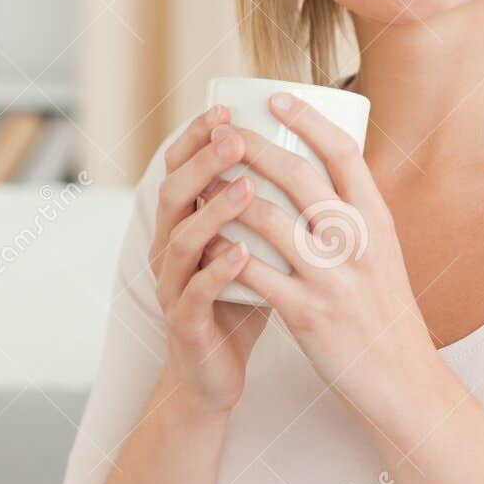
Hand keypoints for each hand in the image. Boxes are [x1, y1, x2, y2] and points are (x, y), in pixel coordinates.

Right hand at [149, 105, 270, 411]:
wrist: (217, 374)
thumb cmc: (243, 300)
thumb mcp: (254, 246)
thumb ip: (269, 204)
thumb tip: (313, 151)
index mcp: (186, 223)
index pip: (180, 168)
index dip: (197, 138)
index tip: (225, 108)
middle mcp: (171, 249)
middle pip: (173, 194)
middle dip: (204, 162)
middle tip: (236, 138)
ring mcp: (174, 287)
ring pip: (180, 241)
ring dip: (213, 211)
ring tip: (245, 187)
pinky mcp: (185, 325)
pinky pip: (195, 294)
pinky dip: (217, 272)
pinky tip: (241, 255)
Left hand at [208, 92, 437, 412]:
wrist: (404, 380)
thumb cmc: (387, 315)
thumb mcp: (385, 256)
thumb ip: (356, 219)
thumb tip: (325, 175)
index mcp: (378, 221)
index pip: (344, 153)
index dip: (308, 120)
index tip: (277, 99)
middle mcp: (356, 242)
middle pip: (296, 177)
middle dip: (252, 147)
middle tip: (223, 130)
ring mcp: (331, 278)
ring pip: (266, 219)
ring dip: (227, 196)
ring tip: (202, 180)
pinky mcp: (306, 314)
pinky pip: (252, 273)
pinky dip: (223, 254)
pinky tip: (202, 241)